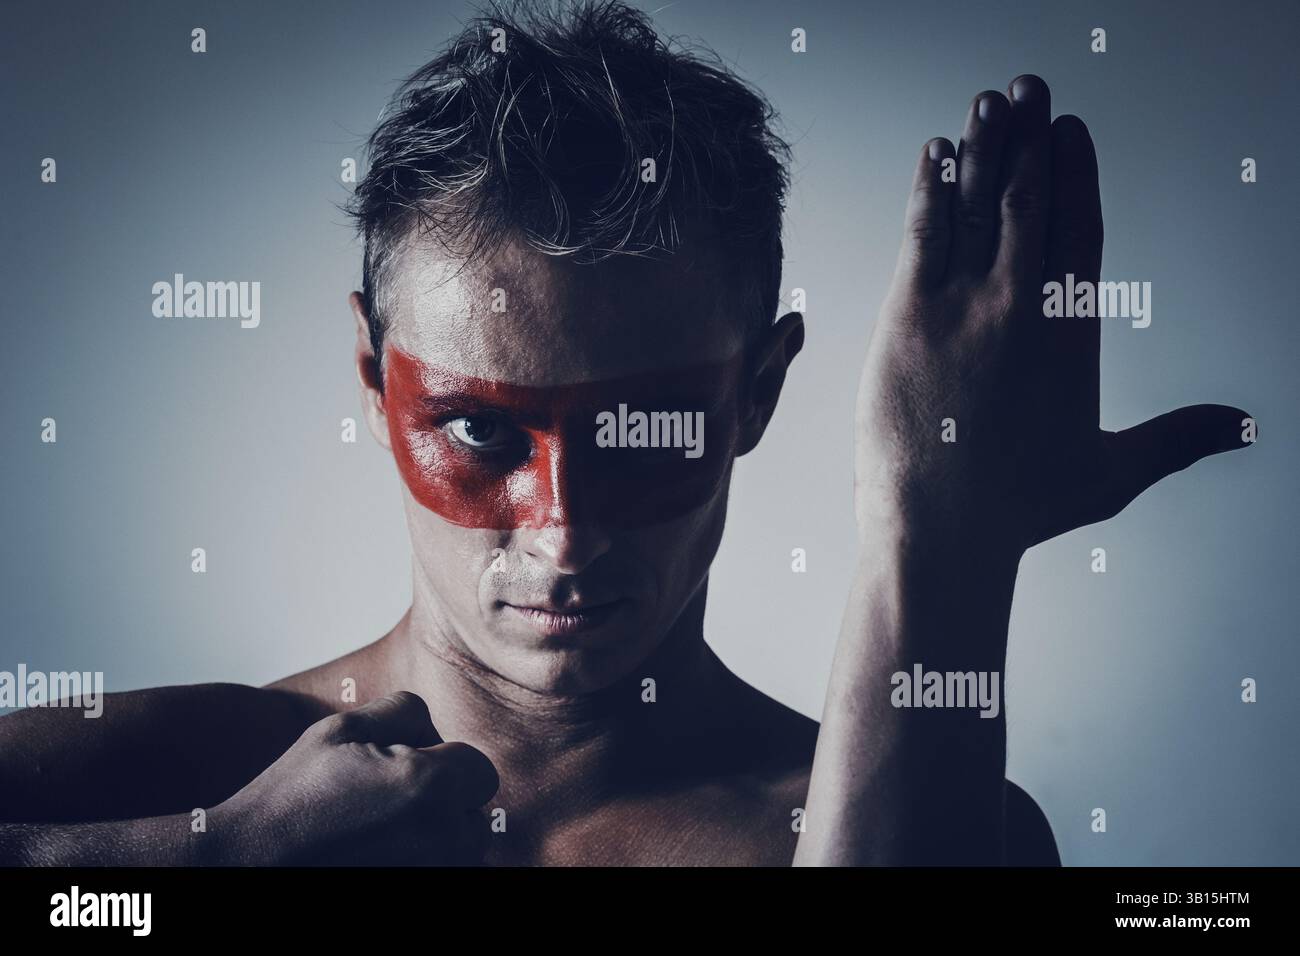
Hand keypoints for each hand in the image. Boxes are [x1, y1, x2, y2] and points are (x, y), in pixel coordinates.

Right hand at [212, 691, 497, 864]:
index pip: (479, 766)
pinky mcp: (424, 892)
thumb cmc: (295, 797)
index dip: (441, 761)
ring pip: (463, 843)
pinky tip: (380, 850)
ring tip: (380, 829)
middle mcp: (448, 838)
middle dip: (445, 798)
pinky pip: (443, 866)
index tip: (398, 771)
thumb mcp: (343, 729)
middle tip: (386, 801)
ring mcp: (437, 874)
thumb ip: (405, 711)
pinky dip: (423, 856)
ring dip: (437, 832)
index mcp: (434, 786)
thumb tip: (435, 728)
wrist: (253, 864)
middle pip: (476, 808)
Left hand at [855, 75, 1250, 553]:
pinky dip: (932, 187)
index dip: (1077, 175)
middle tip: (1029, 87)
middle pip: (1030, 201)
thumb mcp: (1115, 471)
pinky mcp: (909, 314)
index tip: (1072, 133)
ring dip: (985, 146)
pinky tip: (937, 149)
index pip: (1079, 233)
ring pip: (978, 205)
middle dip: (1031, 139)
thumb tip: (1246, 426)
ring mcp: (964, 305)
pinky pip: (924, 231)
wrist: (942, 530)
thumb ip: (1180, 437)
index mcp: (1072, 332)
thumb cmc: (1022, 508)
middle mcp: (1022, 306)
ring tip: (989, 101)